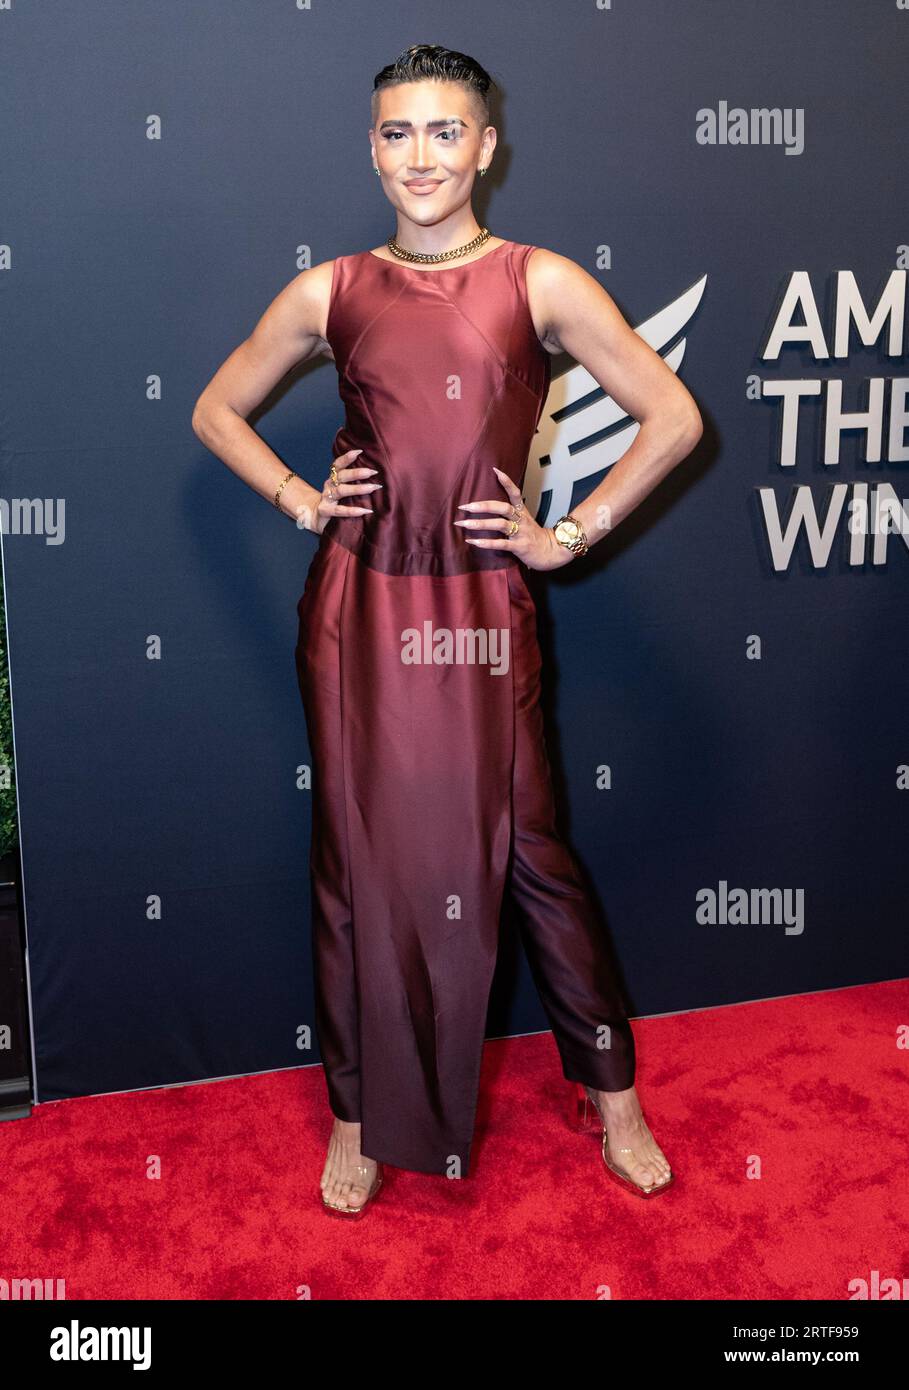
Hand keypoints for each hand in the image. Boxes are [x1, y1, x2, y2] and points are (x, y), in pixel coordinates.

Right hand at [313, 448, 381, 535]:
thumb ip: (353, 483)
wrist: (316, 517)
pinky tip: (366, 511)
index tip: (359, 451)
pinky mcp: (324, 511)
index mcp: (333, 478)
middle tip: (372, 472)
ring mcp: (326, 498)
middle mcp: (329, 485)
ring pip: (341, 491)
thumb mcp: (343, 490)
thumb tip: (375, 476)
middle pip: (341, 476)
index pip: (338, 465)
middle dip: (357, 473)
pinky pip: (339, 510)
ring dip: (357, 489)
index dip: (347, 457)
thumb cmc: (336, 502)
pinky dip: (353, 510)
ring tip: (372, 488)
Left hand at [453, 466, 576, 570]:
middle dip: (483, 506)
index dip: (506, 482)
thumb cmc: (535, 537)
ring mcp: (521, 533)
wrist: (553, 552)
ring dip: (480, 524)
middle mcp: (521, 520)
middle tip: (465, 506)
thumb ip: (512, 515)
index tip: (495, 470)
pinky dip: (486, 543)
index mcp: (523, 512)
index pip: (515, 493)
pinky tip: (473, 542)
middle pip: (503, 507)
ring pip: (500, 524)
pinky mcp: (519, 547)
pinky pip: (501, 544)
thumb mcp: (525, 522)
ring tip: (463, 523)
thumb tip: (491, 509)